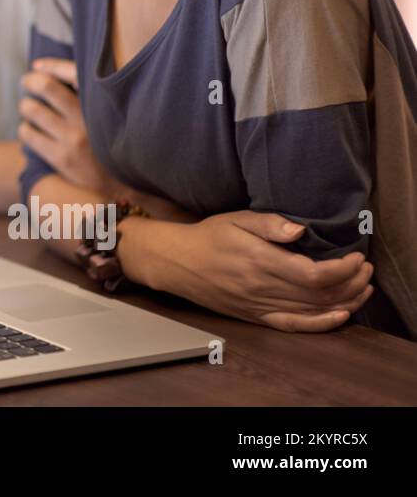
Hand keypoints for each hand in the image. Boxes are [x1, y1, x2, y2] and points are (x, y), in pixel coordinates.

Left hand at [18, 58, 111, 191]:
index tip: (37, 65)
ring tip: (28, 108)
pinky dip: (25, 129)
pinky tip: (30, 131)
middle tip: (27, 82)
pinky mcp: (61, 158)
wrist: (122, 188)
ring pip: (32, 110)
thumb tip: (58, 75)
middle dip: (31, 81)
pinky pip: (29, 135)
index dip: (52, 65)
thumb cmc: (111, 146)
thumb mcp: (109, 119)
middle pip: (46, 87)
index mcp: (101, 104)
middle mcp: (87, 118)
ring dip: (26, 106)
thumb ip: (90, 98)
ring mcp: (73, 139)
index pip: (74, 72)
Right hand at [129, 211, 374, 331]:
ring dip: (345, 301)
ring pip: (312, 311)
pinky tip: (340, 315)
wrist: (178, 262)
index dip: (343, 269)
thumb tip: (299, 230)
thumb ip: (269, 224)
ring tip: (362, 288)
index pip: (314, 274)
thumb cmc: (208, 236)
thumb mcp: (236, 219)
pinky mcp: (255, 316)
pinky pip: (294, 325)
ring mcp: (259, 305)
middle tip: (366, 270)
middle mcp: (261, 287)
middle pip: (319, 295)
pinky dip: (321, 324)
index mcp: (259, 261)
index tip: (357, 258)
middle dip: (351, 283)